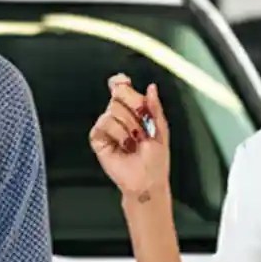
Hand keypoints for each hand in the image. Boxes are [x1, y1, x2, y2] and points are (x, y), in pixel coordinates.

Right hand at [89, 74, 169, 200]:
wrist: (147, 181)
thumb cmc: (156, 161)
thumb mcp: (162, 129)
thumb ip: (155, 107)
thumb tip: (151, 88)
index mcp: (134, 113)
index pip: (123, 90)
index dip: (121, 83)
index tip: (123, 80)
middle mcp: (119, 117)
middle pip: (118, 94)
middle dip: (133, 106)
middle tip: (142, 123)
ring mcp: (108, 127)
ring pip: (112, 109)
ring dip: (128, 126)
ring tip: (134, 141)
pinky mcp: (98, 139)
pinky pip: (103, 123)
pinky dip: (117, 134)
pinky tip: (123, 145)